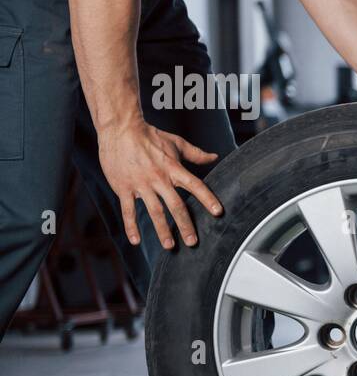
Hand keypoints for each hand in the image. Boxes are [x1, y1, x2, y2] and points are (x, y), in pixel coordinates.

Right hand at [98, 119, 223, 248]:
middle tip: (192, 242)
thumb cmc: (150, 136)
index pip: (195, 185)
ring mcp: (141, 184)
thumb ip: (196, 154)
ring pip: (154, 211)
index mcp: (173, 168)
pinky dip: (131, 226)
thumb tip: (214, 156)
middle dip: (185, 225)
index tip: (218, 212)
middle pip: (176, 205)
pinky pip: (128, 210)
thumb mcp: (176, 143)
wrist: (120, 129)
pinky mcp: (124, 188)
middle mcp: (159, 178)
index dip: (208, 198)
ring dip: (162, 230)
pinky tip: (136, 240)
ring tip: (169, 245)